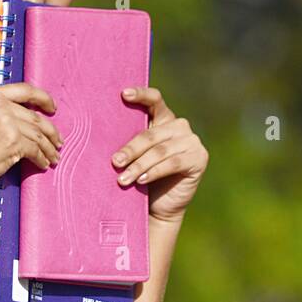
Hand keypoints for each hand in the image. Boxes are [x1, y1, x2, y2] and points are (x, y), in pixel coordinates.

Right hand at [0, 82, 62, 200]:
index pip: (24, 90)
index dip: (43, 98)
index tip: (52, 109)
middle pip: (34, 116)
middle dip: (50, 131)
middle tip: (57, 142)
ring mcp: (6, 122)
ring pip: (38, 133)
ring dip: (49, 147)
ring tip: (53, 156)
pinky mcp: (13, 142)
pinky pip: (34, 149)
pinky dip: (41, 158)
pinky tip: (43, 164)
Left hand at [112, 86, 208, 224]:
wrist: (160, 206)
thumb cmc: (143, 178)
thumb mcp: (135, 157)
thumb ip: (130, 142)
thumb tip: (103, 133)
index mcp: (164, 118)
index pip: (154, 100)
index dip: (141, 95)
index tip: (123, 94)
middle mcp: (180, 126)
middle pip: (151, 134)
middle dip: (131, 149)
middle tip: (115, 162)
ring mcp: (192, 141)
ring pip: (160, 151)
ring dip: (139, 166)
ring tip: (123, 179)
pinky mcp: (199, 158)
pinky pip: (172, 164)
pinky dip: (154, 172)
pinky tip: (141, 180)